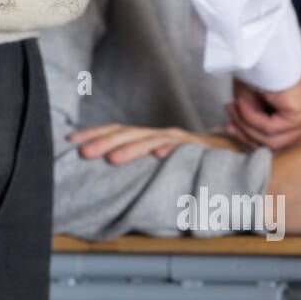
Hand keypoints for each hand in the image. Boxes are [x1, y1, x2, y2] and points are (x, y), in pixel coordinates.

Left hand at [67, 123, 243, 162]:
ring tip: (113, 159)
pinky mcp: (197, 148)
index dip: (93, 133)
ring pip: (150, 140)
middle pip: (127, 133)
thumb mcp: (155, 163)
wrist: (230, 155)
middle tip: (84, 153)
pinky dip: (170, 150)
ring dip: (131, 148)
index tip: (70, 141)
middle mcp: (159, 134)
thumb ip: (135, 163)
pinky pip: (183, 148)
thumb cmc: (186, 162)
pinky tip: (159, 155)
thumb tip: (102, 169)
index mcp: (145, 137)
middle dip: (103, 143)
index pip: (115, 130)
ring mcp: (178, 139)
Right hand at [225, 65, 300, 150]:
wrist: (267, 48)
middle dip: (246, 131)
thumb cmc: (263, 69)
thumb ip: (252, 125)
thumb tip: (235, 132)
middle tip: (229, 111)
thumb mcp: (254, 104)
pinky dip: (251, 115)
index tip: (230, 126)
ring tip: (235, 103)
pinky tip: (244, 100)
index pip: (279, 143)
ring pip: (272, 140)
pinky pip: (271, 128)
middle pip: (275, 145)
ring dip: (247, 122)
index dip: (250, 137)